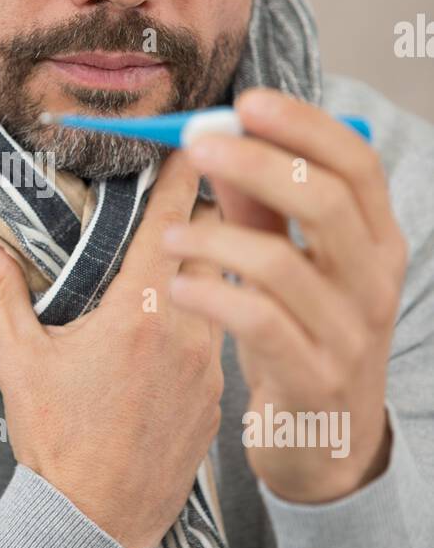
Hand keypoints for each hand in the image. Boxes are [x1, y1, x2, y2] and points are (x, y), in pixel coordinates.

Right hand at [0, 151, 223, 547]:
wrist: (95, 526)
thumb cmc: (56, 443)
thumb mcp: (18, 359)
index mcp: (141, 312)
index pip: (178, 217)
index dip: (186, 169)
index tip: (192, 134)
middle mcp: (188, 333)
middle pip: (211, 248)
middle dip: (193, 220)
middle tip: (168, 200)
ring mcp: (210, 368)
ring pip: (217, 295)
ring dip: (196, 274)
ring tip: (161, 269)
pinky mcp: (216, 399)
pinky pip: (214, 340)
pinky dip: (195, 324)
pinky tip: (159, 341)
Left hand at [163, 88, 406, 503]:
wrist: (327, 445)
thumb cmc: (301, 339)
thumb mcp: (288, 267)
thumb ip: (258, 208)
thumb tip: (213, 138)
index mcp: (377, 242)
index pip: (356, 165)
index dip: (304, 126)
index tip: (246, 102)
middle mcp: (374, 283)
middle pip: (325, 201)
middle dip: (256, 164)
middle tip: (196, 146)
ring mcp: (349, 334)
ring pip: (281, 264)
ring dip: (213, 240)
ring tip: (170, 237)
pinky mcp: (313, 379)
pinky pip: (258, 323)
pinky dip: (211, 296)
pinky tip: (178, 286)